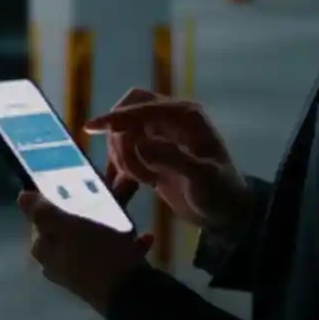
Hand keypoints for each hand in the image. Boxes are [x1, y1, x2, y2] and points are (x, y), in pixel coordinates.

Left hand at [19, 190, 154, 315]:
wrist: (133, 297)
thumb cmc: (97, 254)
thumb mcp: (68, 226)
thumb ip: (42, 211)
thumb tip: (21, 197)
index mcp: (44, 247)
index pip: (44, 212)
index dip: (61, 191)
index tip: (81, 176)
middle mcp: (58, 261)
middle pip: (72, 220)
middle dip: (94, 200)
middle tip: (115, 185)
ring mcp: (82, 271)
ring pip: (96, 233)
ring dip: (115, 214)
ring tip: (133, 200)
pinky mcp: (105, 279)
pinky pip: (114, 252)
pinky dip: (128, 241)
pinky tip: (145, 237)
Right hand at [85, 88, 251, 231]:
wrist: (227, 213)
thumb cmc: (220, 192)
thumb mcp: (202, 177)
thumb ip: (172, 158)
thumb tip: (139, 143)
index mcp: (185, 116)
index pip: (143, 106)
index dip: (117, 117)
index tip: (92, 128)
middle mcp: (170, 120)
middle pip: (129, 111)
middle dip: (119, 137)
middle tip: (124, 167)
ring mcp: (159, 136)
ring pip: (123, 133)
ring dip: (122, 157)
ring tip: (141, 182)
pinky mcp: (151, 154)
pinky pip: (125, 153)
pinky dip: (119, 168)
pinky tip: (120, 186)